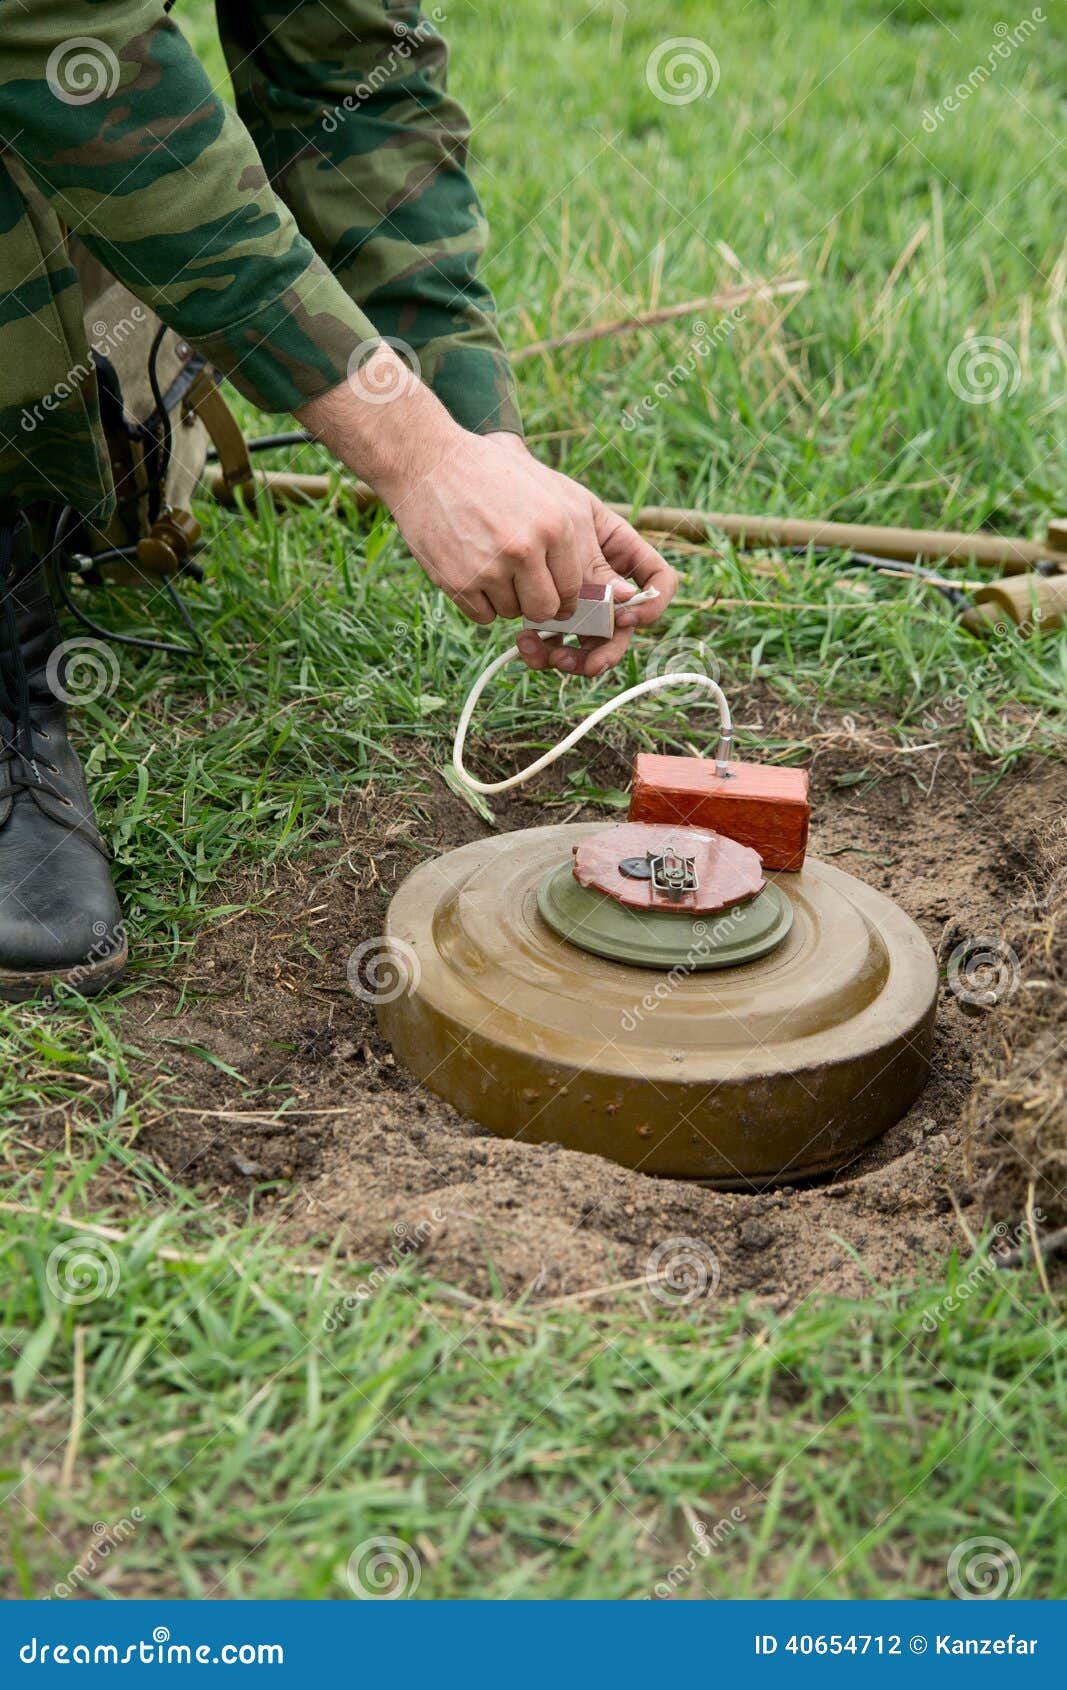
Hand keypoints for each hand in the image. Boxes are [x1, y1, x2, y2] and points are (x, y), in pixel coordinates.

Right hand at [296, 348, 676, 674]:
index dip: (566, 592)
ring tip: (491, 558)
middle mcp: (529, 546)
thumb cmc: (497, 476)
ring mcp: (492, 566)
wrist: (428, 461)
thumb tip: (625, 593)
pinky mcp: (460, 581)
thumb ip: (588, 543)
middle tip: (520, 574)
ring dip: (506, 598)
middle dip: (538, 600)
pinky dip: (479, 601)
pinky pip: (484, 617)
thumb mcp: (552, 494)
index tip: (552, 582)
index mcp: (560, 522)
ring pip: (515, 615)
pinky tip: (470, 564)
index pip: (578, 589)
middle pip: (549, 609)